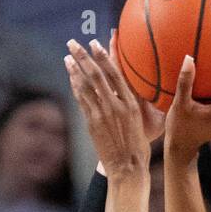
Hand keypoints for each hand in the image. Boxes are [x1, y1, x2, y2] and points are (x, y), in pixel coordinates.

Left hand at [65, 37, 159, 179]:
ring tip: (67, 56)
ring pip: (85, 87)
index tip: (94, 43)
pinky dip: (75, 87)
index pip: (115, 73)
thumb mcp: (143, 121)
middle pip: (96, 76)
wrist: (128, 168)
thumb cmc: (139, 146)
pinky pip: (82, 101)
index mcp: (130, 103)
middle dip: (83, 57)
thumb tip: (130, 89)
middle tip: (73, 43)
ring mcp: (102, 115)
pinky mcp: (92, 124)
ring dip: (74, 70)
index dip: (103, 57)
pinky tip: (71, 77)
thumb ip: (134, 103)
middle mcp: (115, 106)